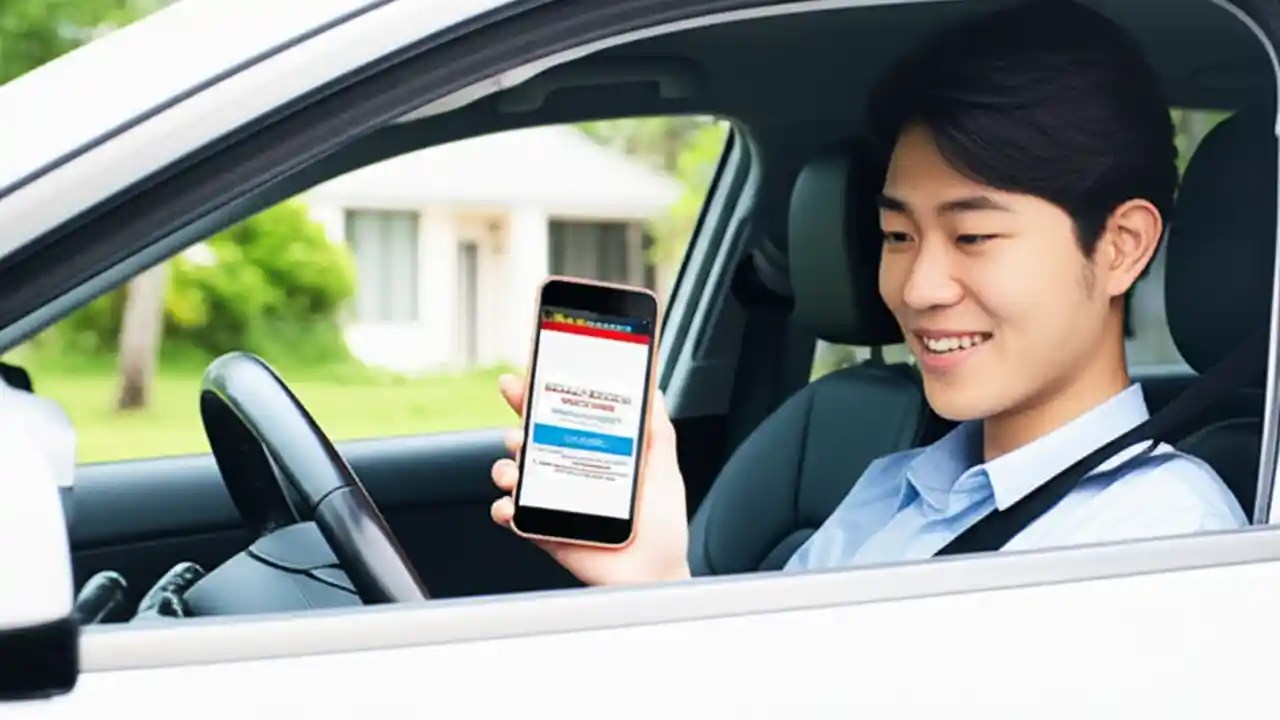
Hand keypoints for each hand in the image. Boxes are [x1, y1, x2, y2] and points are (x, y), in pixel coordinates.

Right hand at [489, 374, 691, 585]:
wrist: (656, 575)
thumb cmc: (662, 527)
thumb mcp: (664, 470)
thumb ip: (657, 432)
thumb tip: (655, 391)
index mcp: (591, 452)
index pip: (560, 416)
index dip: (540, 395)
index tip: (527, 377)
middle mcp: (566, 473)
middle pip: (529, 439)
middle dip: (515, 426)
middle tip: (519, 428)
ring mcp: (552, 502)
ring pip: (513, 474)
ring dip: (505, 466)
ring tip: (515, 470)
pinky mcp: (543, 531)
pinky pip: (512, 516)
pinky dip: (503, 507)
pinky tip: (511, 504)